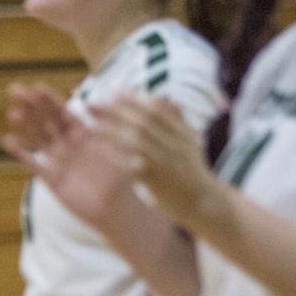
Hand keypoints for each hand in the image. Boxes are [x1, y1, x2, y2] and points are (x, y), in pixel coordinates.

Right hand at [0, 82, 135, 230]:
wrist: (116, 207)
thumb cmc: (122, 178)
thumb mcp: (120, 148)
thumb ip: (109, 128)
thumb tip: (102, 107)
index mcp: (83, 134)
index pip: (63, 112)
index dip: (50, 100)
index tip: (36, 86)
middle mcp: (67, 144)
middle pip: (46, 120)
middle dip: (31, 105)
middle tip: (15, 90)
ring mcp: (58, 160)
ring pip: (37, 138)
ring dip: (25, 125)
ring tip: (12, 112)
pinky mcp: (50, 177)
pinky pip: (33, 163)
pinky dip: (20, 152)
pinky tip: (8, 140)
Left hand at [90, 95, 218, 223]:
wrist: (202, 202)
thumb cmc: (191, 170)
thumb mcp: (190, 141)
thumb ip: (178, 119)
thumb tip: (164, 97)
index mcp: (182, 133)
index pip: (156, 110)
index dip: (134, 100)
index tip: (113, 93)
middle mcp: (175, 145)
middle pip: (143, 122)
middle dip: (116, 111)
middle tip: (93, 104)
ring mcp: (166, 163)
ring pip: (138, 141)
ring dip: (112, 131)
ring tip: (92, 124)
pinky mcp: (156, 181)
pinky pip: (133, 166)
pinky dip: (117, 157)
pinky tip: (100, 150)